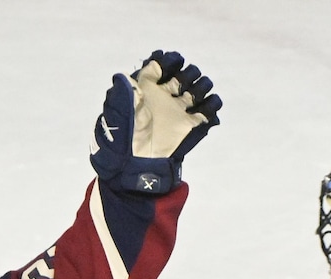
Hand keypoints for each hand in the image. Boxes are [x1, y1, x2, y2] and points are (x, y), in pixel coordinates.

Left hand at [90, 50, 221, 193]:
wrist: (133, 165)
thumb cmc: (121, 137)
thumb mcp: (116, 111)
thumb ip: (123, 91)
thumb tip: (124, 76)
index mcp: (146, 89)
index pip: (160, 66)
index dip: (168, 61)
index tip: (172, 63)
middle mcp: (164, 97)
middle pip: (183, 75)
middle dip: (188, 73)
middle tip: (182, 84)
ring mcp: (178, 111)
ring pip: (197, 89)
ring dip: (202, 85)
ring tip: (196, 94)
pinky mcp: (190, 126)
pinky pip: (207, 111)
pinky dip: (213, 105)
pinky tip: (209, 105)